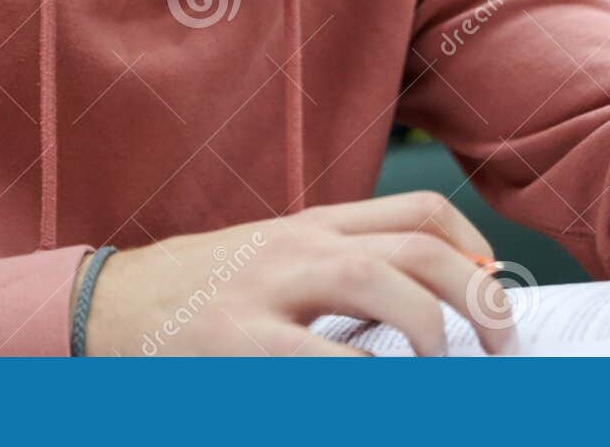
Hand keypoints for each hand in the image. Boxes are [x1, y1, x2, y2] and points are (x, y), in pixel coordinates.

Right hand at [81, 192, 517, 355]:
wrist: (106, 309)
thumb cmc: (200, 295)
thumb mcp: (274, 265)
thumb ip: (340, 274)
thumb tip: (430, 305)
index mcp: (313, 227)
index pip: (419, 213)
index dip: (474, 249)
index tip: (495, 291)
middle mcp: (298, 247)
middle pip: (418, 249)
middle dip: (479, 301)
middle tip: (504, 349)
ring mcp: (266, 291)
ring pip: (380, 286)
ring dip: (431, 333)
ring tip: (444, 377)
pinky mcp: (236, 343)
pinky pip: (324, 362)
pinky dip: (368, 384)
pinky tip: (381, 396)